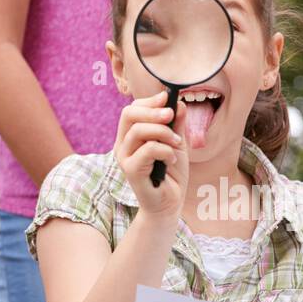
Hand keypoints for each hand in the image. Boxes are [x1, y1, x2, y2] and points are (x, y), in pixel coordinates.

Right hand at [113, 91, 187, 219]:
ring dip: (163, 132)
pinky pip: (148, 149)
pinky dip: (165, 150)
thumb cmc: (171, 174)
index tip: (168, 98)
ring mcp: (125, 158)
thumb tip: (179, 103)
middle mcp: (123, 145)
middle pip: (128, 114)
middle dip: (153, 111)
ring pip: (138, 130)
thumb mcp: (177, 143)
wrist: (171, 203)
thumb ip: (176, 124)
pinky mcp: (131, 171)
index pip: (132, 109)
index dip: (149, 101)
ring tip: (177, 143)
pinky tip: (172, 159)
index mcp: (131, 136)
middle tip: (171, 115)